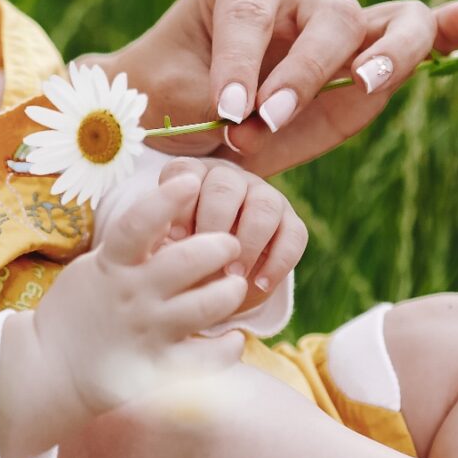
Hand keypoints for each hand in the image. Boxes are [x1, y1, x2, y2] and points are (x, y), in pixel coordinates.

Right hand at [0, 168, 244, 457]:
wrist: (52, 368)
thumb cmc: (80, 310)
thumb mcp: (95, 267)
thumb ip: (130, 246)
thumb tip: (169, 210)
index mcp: (111, 266)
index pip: (138, 223)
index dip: (166, 198)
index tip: (191, 180)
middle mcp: (132, 296)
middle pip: (188, 261)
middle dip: (219, 245)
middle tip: (229, 244)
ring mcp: (148, 332)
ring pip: (207, 306)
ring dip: (230, 291)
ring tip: (234, 286)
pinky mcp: (158, 368)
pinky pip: (207, 358)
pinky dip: (228, 347)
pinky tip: (231, 338)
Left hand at [96, 0, 457, 176]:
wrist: (185, 120)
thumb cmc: (163, 94)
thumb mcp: (148, 90)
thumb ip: (178, 95)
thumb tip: (187, 102)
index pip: (251, 12)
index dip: (244, 62)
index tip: (231, 112)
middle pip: (325, 16)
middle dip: (301, 73)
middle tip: (266, 120)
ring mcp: (346, 16)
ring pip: (386, 20)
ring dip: (383, 54)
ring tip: (368, 82)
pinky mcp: (375, 52)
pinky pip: (418, 31)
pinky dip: (445, 29)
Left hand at [156, 156, 302, 300]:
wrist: (215, 278)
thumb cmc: (182, 257)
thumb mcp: (165, 248)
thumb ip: (163, 242)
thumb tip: (170, 244)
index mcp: (193, 177)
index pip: (186, 173)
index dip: (180, 205)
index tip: (174, 238)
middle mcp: (230, 179)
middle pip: (226, 186)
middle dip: (214, 224)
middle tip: (205, 258)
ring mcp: (264, 196)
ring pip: (264, 205)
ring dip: (249, 242)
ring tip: (233, 275)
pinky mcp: (291, 222)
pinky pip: (294, 235)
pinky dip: (278, 262)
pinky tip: (260, 285)